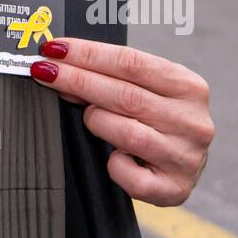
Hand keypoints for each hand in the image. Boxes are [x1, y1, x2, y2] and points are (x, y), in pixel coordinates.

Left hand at [30, 38, 214, 205]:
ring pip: (127, 132)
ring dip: (96, 120)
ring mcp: (185, 157)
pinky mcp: (174, 188)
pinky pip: (129, 175)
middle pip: (126, 95)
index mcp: (189, 86)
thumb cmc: (158, 120)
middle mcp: (192, 121)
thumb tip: (60, 67)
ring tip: (88, 116)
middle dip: (78, 80)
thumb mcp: (145, 90)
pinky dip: (113, 164)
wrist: (184, 165)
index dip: (88, 54)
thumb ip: (111, 78)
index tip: (55, 49)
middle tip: (45, 72)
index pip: (132, 62)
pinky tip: (113, 156)